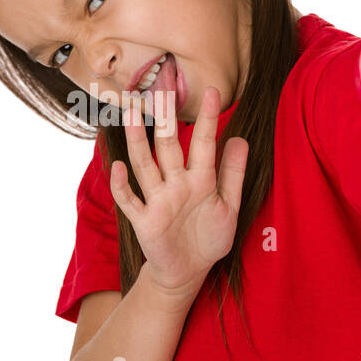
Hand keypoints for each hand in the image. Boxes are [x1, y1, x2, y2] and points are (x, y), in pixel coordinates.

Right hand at [108, 84, 247, 295]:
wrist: (188, 272)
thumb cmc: (208, 237)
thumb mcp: (229, 207)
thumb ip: (233, 174)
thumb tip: (240, 138)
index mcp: (200, 179)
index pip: (205, 143)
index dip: (209, 119)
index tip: (214, 91)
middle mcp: (176, 184)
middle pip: (169, 146)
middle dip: (167, 119)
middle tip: (162, 88)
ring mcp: (158, 200)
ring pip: (146, 165)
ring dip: (139, 141)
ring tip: (133, 114)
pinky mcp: (144, 221)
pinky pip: (130, 201)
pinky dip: (123, 186)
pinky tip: (120, 168)